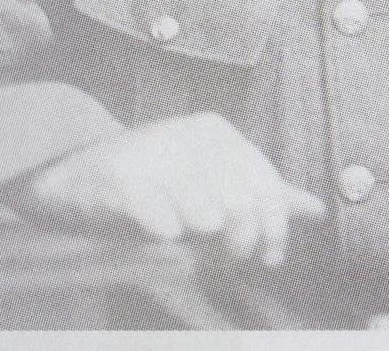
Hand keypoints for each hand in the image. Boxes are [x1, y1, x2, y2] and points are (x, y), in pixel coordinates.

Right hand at [9, 112, 325, 266]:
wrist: (71, 180)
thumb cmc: (150, 183)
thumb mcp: (209, 179)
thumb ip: (261, 193)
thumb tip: (317, 207)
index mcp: (216, 131)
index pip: (267, 189)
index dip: (274, 232)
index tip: (266, 257)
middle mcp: (186, 132)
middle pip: (241, 208)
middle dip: (235, 245)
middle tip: (219, 256)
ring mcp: (151, 152)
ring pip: (205, 218)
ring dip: (194, 242)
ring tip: (179, 237)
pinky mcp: (119, 180)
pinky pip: (165, 225)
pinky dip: (162, 237)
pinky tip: (152, 231)